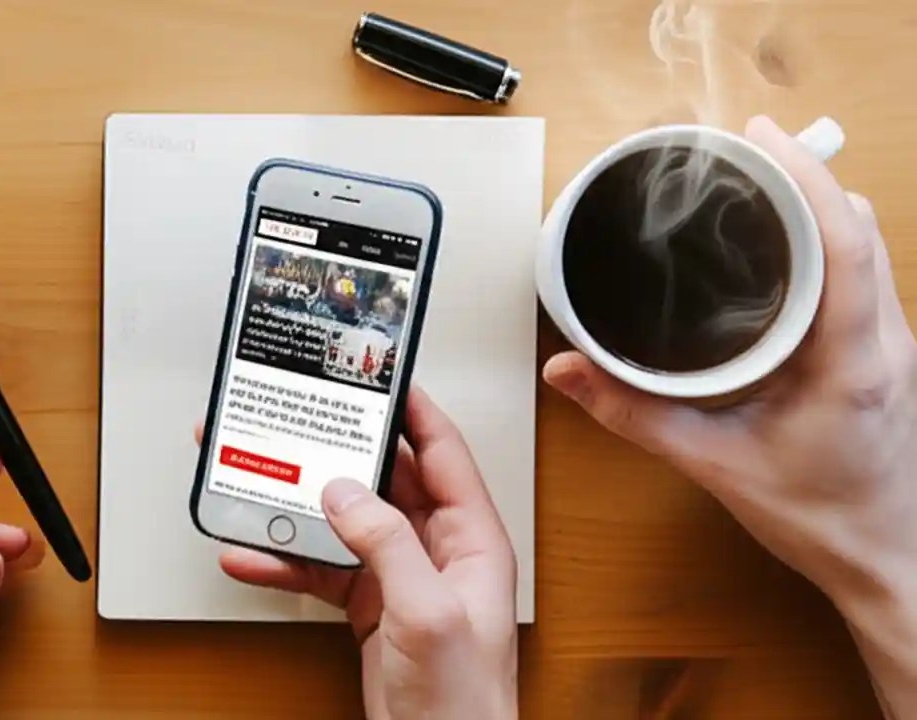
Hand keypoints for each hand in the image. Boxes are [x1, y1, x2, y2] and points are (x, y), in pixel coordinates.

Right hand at [199, 388, 518, 718]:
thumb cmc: (465, 703)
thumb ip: (387, 544)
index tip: (376, 376)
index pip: (442, 452)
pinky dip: (285, 562)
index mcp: (471, 539)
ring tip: (256, 478)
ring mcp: (400, 578)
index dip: (411, 410)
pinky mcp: (369, 608)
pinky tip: (251, 555)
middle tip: (300, 421)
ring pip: (344, 522)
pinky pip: (322, 570)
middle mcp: (436, 550)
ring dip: (300, 506)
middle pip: (384, 479)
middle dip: (339, 452)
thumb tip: (346, 489)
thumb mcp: (428, 612)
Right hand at [544, 116, 916, 714]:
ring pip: (868, 246)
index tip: (760, 139)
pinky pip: (864, 274)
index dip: (805, 177)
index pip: (843, 242)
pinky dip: (828, 241)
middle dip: (805, 176)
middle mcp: (885, 340)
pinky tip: (784, 249)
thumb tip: (571, 370)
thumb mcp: (715, 464)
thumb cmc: (822, 517)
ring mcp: (893, 343)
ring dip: (820, 206)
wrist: (885, 557)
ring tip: (761, 186)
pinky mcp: (886, 352)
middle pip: (859, 225)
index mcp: (852, 359)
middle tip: (746, 152)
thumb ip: (635, 414)